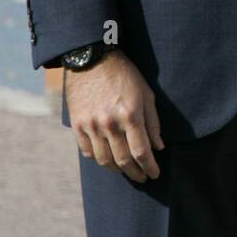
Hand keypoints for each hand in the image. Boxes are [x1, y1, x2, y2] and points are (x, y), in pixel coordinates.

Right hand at [64, 48, 163, 182]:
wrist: (92, 59)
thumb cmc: (124, 75)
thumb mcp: (146, 94)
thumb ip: (153, 122)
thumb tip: (158, 147)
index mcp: (130, 115)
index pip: (141, 152)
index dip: (149, 167)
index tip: (154, 174)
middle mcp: (110, 124)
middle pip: (124, 160)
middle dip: (136, 173)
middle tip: (142, 177)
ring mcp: (91, 125)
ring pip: (105, 160)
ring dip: (117, 169)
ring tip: (126, 170)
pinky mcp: (78, 125)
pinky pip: (87, 151)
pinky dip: (99, 159)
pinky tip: (107, 158)